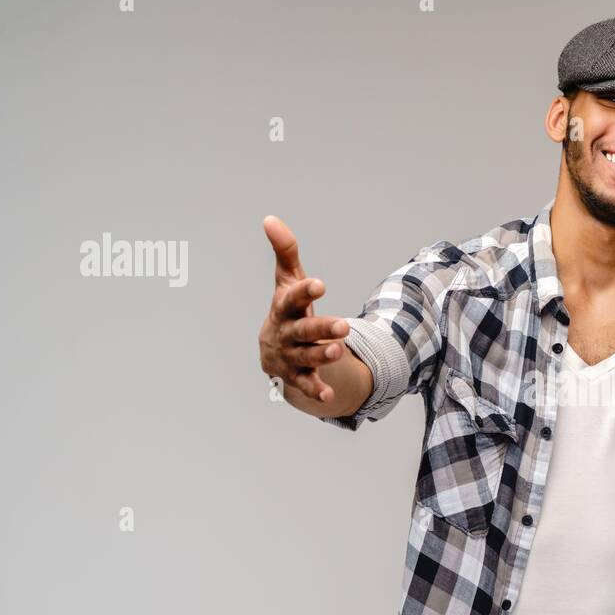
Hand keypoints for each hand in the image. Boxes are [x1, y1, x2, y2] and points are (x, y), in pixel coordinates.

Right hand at [258, 215, 350, 401]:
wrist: (274, 353)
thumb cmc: (288, 310)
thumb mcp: (287, 282)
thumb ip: (285, 252)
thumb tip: (270, 219)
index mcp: (284, 309)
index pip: (292, 299)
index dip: (304, 291)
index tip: (319, 284)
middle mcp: (286, 334)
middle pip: (303, 331)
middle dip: (322, 329)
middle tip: (344, 327)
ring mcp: (291, 356)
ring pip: (307, 357)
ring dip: (322, 355)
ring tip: (340, 351)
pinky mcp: (297, 377)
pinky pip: (306, 385)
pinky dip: (316, 390)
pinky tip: (330, 396)